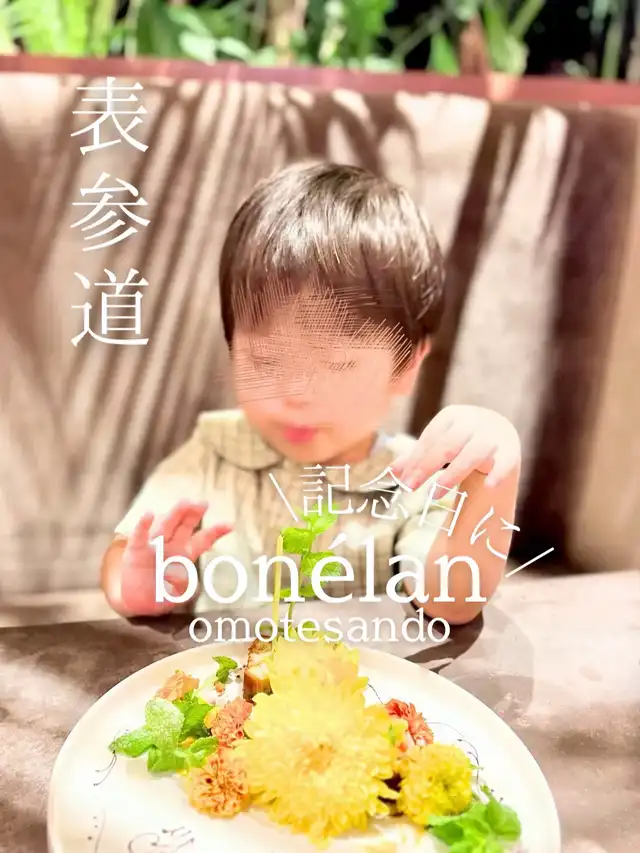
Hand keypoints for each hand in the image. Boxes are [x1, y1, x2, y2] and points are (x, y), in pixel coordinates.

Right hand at [120, 501, 231, 614]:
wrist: (135, 600)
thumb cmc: (160, 594)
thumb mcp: (176, 594)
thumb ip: (183, 589)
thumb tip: (187, 584)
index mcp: (184, 554)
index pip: (202, 541)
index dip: (215, 532)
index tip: (230, 525)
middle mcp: (171, 546)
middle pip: (184, 527)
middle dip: (193, 515)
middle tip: (203, 503)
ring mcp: (154, 547)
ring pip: (166, 527)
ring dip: (175, 515)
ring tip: (185, 502)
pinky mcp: (136, 551)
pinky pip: (140, 537)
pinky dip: (143, 526)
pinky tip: (148, 514)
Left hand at [392, 405, 519, 491]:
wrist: (501, 437)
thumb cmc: (461, 442)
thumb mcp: (439, 446)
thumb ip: (416, 457)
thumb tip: (389, 473)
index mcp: (453, 415)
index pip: (431, 437)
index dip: (415, 459)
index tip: (403, 481)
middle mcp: (475, 421)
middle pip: (448, 444)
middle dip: (427, 466)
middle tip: (409, 488)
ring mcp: (495, 435)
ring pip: (473, 453)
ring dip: (453, 474)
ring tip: (435, 495)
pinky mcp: (511, 452)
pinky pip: (505, 462)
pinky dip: (498, 473)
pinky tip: (488, 487)